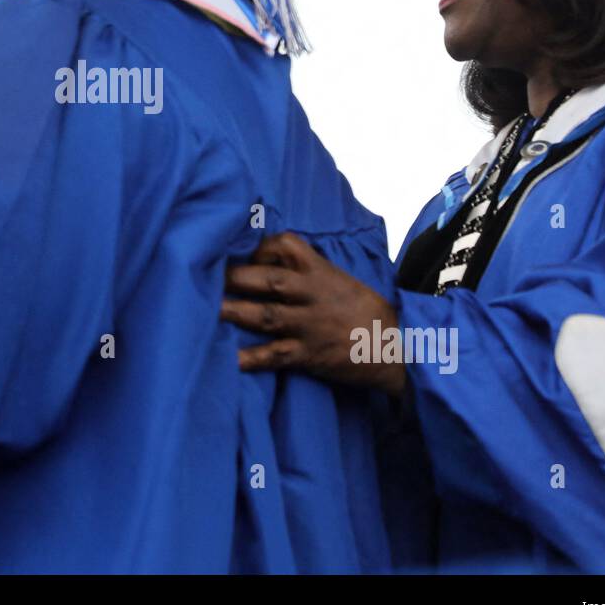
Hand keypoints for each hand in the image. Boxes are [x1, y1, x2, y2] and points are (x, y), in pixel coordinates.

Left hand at [222, 232, 405, 395]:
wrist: (399, 348)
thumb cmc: (366, 312)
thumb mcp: (341, 280)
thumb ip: (309, 271)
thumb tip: (269, 262)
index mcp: (321, 272)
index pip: (286, 245)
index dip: (260, 248)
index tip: (245, 256)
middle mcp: (312, 295)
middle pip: (269, 280)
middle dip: (236, 277)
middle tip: (205, 276)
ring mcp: (309, 326)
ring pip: (266, 316)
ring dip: (233, 312)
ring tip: (206, 309)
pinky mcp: (308, 355)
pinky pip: (275, 355)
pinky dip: (251, 358)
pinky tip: (229, 358)